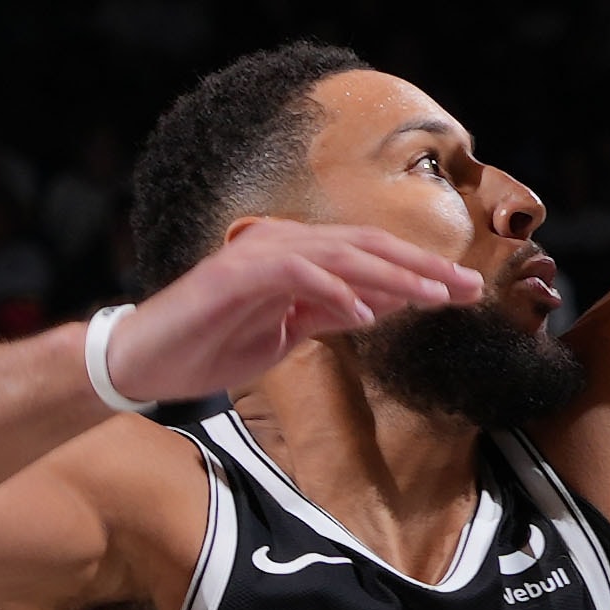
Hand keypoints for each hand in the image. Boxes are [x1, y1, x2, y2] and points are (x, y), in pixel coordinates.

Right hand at [104, 218, 479, 403]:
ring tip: (432, 297)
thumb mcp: (287, 334)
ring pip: (339, 255)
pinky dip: (332, 291)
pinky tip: (364, 314)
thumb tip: (386, 301)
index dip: (419, 270)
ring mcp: (255, 255)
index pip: (370, 256)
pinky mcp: (231, 276)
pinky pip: (294, 276)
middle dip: (421, 267)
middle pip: (365, 247)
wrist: (143, 364)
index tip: (463, 291)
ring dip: (390, 276)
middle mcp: (280, 245)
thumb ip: (330, 313)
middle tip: (467, 288)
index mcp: (296, 256)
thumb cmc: (211, 347)